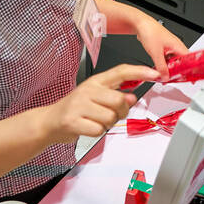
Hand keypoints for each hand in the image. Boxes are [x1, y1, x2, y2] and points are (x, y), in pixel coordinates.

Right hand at [42, 65, 157, 144]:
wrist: (49, 121)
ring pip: (110, 117)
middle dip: (121, 112)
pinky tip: (87, 127)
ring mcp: (79, 105)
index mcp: (95, 82)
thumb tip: (132, 97)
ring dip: (107, 124)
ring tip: (95, 121)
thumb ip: (115, 95)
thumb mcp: (95, 96)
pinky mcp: (73, 121)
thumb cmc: (76, 109)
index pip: (121, 71)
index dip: (139, 72)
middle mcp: (87, 90)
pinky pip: (98, 130)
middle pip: (119, 100)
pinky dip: (96, 132)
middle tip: (111, 114)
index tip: (155, 74)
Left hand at [135, 18, 188, 80]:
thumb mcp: (156, 53)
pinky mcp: (163, 47)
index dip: (191, 69)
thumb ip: (161, 67)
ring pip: (174, 60)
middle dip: (179, 71)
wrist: (140, 24)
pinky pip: (167, 58)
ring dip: (171, 68)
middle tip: (176, 79)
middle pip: (182, 61)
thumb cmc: (150, 32)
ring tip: (167, 75)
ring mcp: (169, 46)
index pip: (189, 60)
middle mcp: (175, 46)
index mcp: (178, 45)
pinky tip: (160, 69)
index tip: (190, 78)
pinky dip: (165, 64)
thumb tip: (165, 77)